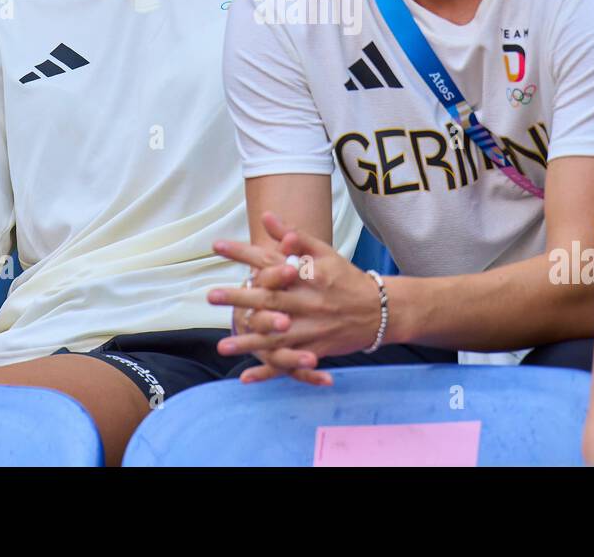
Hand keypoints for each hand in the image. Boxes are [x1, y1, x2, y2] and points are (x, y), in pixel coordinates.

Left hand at [210, 212, 384, 384]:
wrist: (381, 311)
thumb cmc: (347, 278)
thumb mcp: (325, 253)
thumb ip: (295, 236)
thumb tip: (267, 217)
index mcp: (309, 275)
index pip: (271, 261)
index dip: (244, 253)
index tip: (217, 245)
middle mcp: (310, 301)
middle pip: (271, 301)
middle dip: (240, 299)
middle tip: (212, 296)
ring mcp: (313, 328)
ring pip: (277, 337)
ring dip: (248, 342)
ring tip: (222, 346)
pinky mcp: (317, 349)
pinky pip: (289, 362)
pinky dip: (268, 371)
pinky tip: (246, 377)